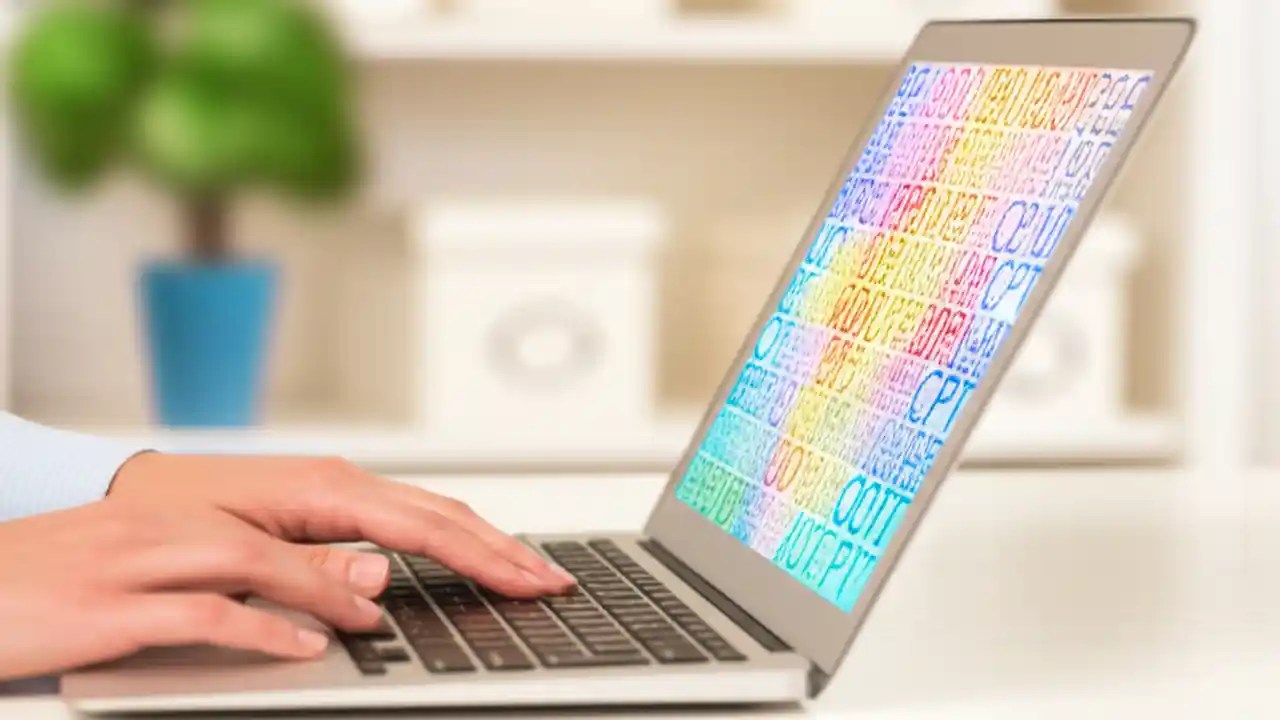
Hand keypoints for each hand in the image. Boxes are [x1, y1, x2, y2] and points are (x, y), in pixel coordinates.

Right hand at [0, 501, 386, 680]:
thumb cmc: (30, 587)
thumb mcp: (116, 569)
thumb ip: (188, 572)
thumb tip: (262, 588)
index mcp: (157, 520)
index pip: (261, 525)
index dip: (323, 547)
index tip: (373, 568)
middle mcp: (150, 531)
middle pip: (266, 539)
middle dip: (335, 566)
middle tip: (386, 593)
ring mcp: (127, 567)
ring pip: (244, 563)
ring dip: (314, 591)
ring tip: (361, 618)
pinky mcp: (104, 611)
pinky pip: (200, 615)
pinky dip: (260, 630)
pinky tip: (299, 647)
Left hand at [108, 454, 573, 597]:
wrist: (127, 490)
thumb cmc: (169, 520)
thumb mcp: (235, 556)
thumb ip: (310, 571)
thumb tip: (380, 583)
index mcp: (326, 491)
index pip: (428, 529)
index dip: (487, 558)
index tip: (531, 580)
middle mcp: (342, 482)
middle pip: (446, 515)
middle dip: (504, 548)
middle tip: (555, 580)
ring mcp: (339, 488)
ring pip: (431, 513)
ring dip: (483, 541)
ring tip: (526, 568)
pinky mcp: (331, 500)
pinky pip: (407, 516)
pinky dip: (449, 535)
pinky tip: (465, 550)